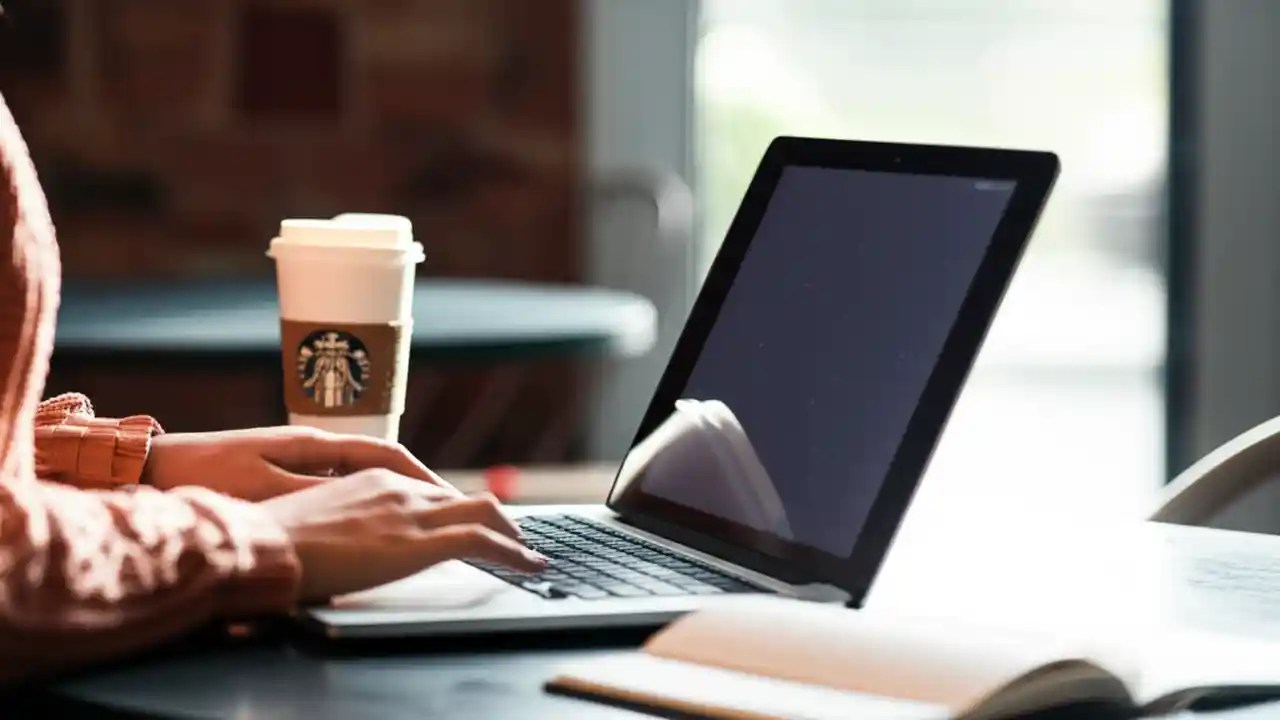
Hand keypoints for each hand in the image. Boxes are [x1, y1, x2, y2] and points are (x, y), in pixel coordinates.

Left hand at [143, 426, 460, 500]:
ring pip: (358, 477)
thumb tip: (373, 502)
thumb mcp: (270, 490)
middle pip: (378, 463)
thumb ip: (321, 496)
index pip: (387, 451)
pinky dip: (359, 504)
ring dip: (388, 495)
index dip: (422, 474)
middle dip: (414, 485)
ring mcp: (295, 459)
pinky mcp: (278, 475)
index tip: (450, 497)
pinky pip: (335, 489)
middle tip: (445, 512)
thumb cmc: (207, 476)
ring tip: (414, 521)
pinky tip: (363, 527)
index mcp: (315, 442)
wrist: (150, 466)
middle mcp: (311, 446)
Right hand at [261, 470, 546, 600]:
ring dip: (509, 534)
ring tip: (525, 553)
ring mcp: (412, 511)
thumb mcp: (311, 521)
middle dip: (492, 519)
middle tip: (509, 539)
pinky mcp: (421, 540)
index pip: (429, 491)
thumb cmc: (272, 541)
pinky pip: (482, 541)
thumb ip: (340, 525)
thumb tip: (344, 542)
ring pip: (483, 513)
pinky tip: (529, 565)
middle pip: (462, 499)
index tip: (469, 522)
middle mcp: (398, 488)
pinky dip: (513, 553)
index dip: (455, 508)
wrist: (261, 545)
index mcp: (371, 481)